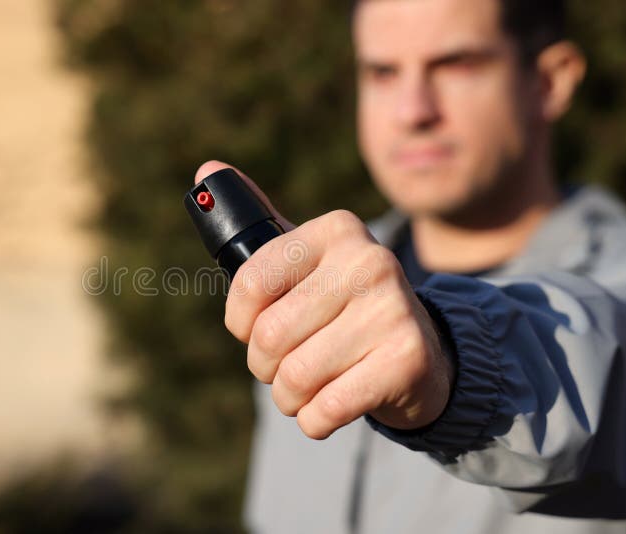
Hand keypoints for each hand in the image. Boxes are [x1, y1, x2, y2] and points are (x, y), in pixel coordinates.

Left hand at [194, 161, 454, 438]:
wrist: (420, 352)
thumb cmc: (341, 307)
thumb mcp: (305, 263)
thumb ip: (259, 226)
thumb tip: (205, 169)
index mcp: (336, 229)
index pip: (251, 281)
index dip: (240, 320)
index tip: (250, 329)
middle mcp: (369, 260)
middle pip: (270, 336)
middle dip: (263, 366)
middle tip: (282, 365)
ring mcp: (393, 309)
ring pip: (295, 377)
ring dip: (288, 396)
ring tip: (305, 387)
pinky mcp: (407, 359)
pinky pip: (326, 409)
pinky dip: (314, 420)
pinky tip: (328, 406)